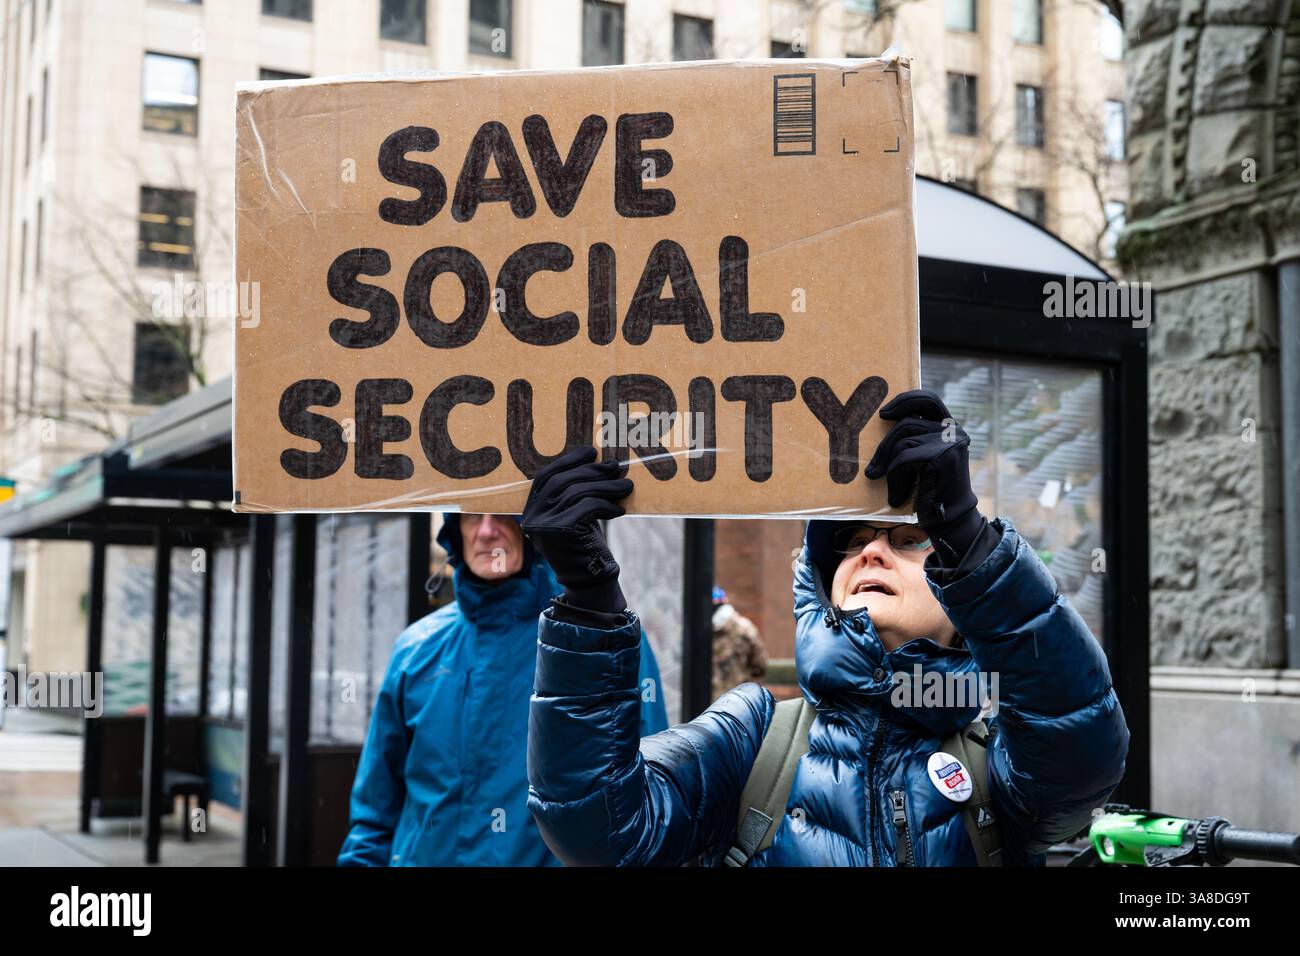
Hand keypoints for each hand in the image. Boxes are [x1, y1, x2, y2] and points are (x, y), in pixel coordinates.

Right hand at [521, 445, 631, 612]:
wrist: (588, 582)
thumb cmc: (585, 545)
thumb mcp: (577, 515)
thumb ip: (578, 492)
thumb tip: (602, 462)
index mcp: (532, 510)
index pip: (546, 476)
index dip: (568, 461)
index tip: (591, 452)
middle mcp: (532, 517)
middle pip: (562, 481)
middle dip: (592, 471)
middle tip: (616, 467)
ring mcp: (543, 526)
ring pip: (576, 492)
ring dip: (606, 486)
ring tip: (626, 487)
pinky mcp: (559, 533)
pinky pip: (586, 507)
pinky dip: (606, 504)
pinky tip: (619, 509)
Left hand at [864, 389, 983, 563]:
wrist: (949, 521)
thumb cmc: (929, 490)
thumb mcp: (920, 459)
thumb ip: (912, 439)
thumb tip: (881, 422)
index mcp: (950, 427)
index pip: (928, 399)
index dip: (904, 400)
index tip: (883, 413)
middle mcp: (954, 431)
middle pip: (907, 424)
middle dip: (884, 447)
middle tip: (872, 469)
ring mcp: (951, 443)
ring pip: (903, 442)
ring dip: (888, 466)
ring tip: (886, 486)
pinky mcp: (943, 457)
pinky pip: (904, 460)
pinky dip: (894, 479)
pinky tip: (896, 497)